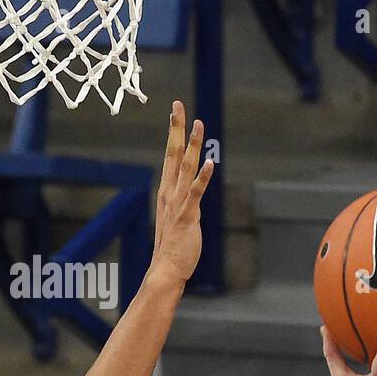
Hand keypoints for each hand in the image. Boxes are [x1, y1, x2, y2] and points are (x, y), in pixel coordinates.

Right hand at [149, 101, 213, 288]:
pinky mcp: (187, 216)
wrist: (165, 270)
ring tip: (199, 124)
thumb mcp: (176, 220)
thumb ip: (181, 204)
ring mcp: (177, 204)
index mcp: (166, 192)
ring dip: (193, 145)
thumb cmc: (172, 248)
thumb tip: (188, 194)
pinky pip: (196, 192)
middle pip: (173, 154)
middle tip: (178, 105)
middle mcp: (169, 193)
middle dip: (177, 128)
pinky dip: (203, 177)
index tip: (176, 112)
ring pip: (186, 167)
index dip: (174, 132)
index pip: (170, 156)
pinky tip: (211, 162)